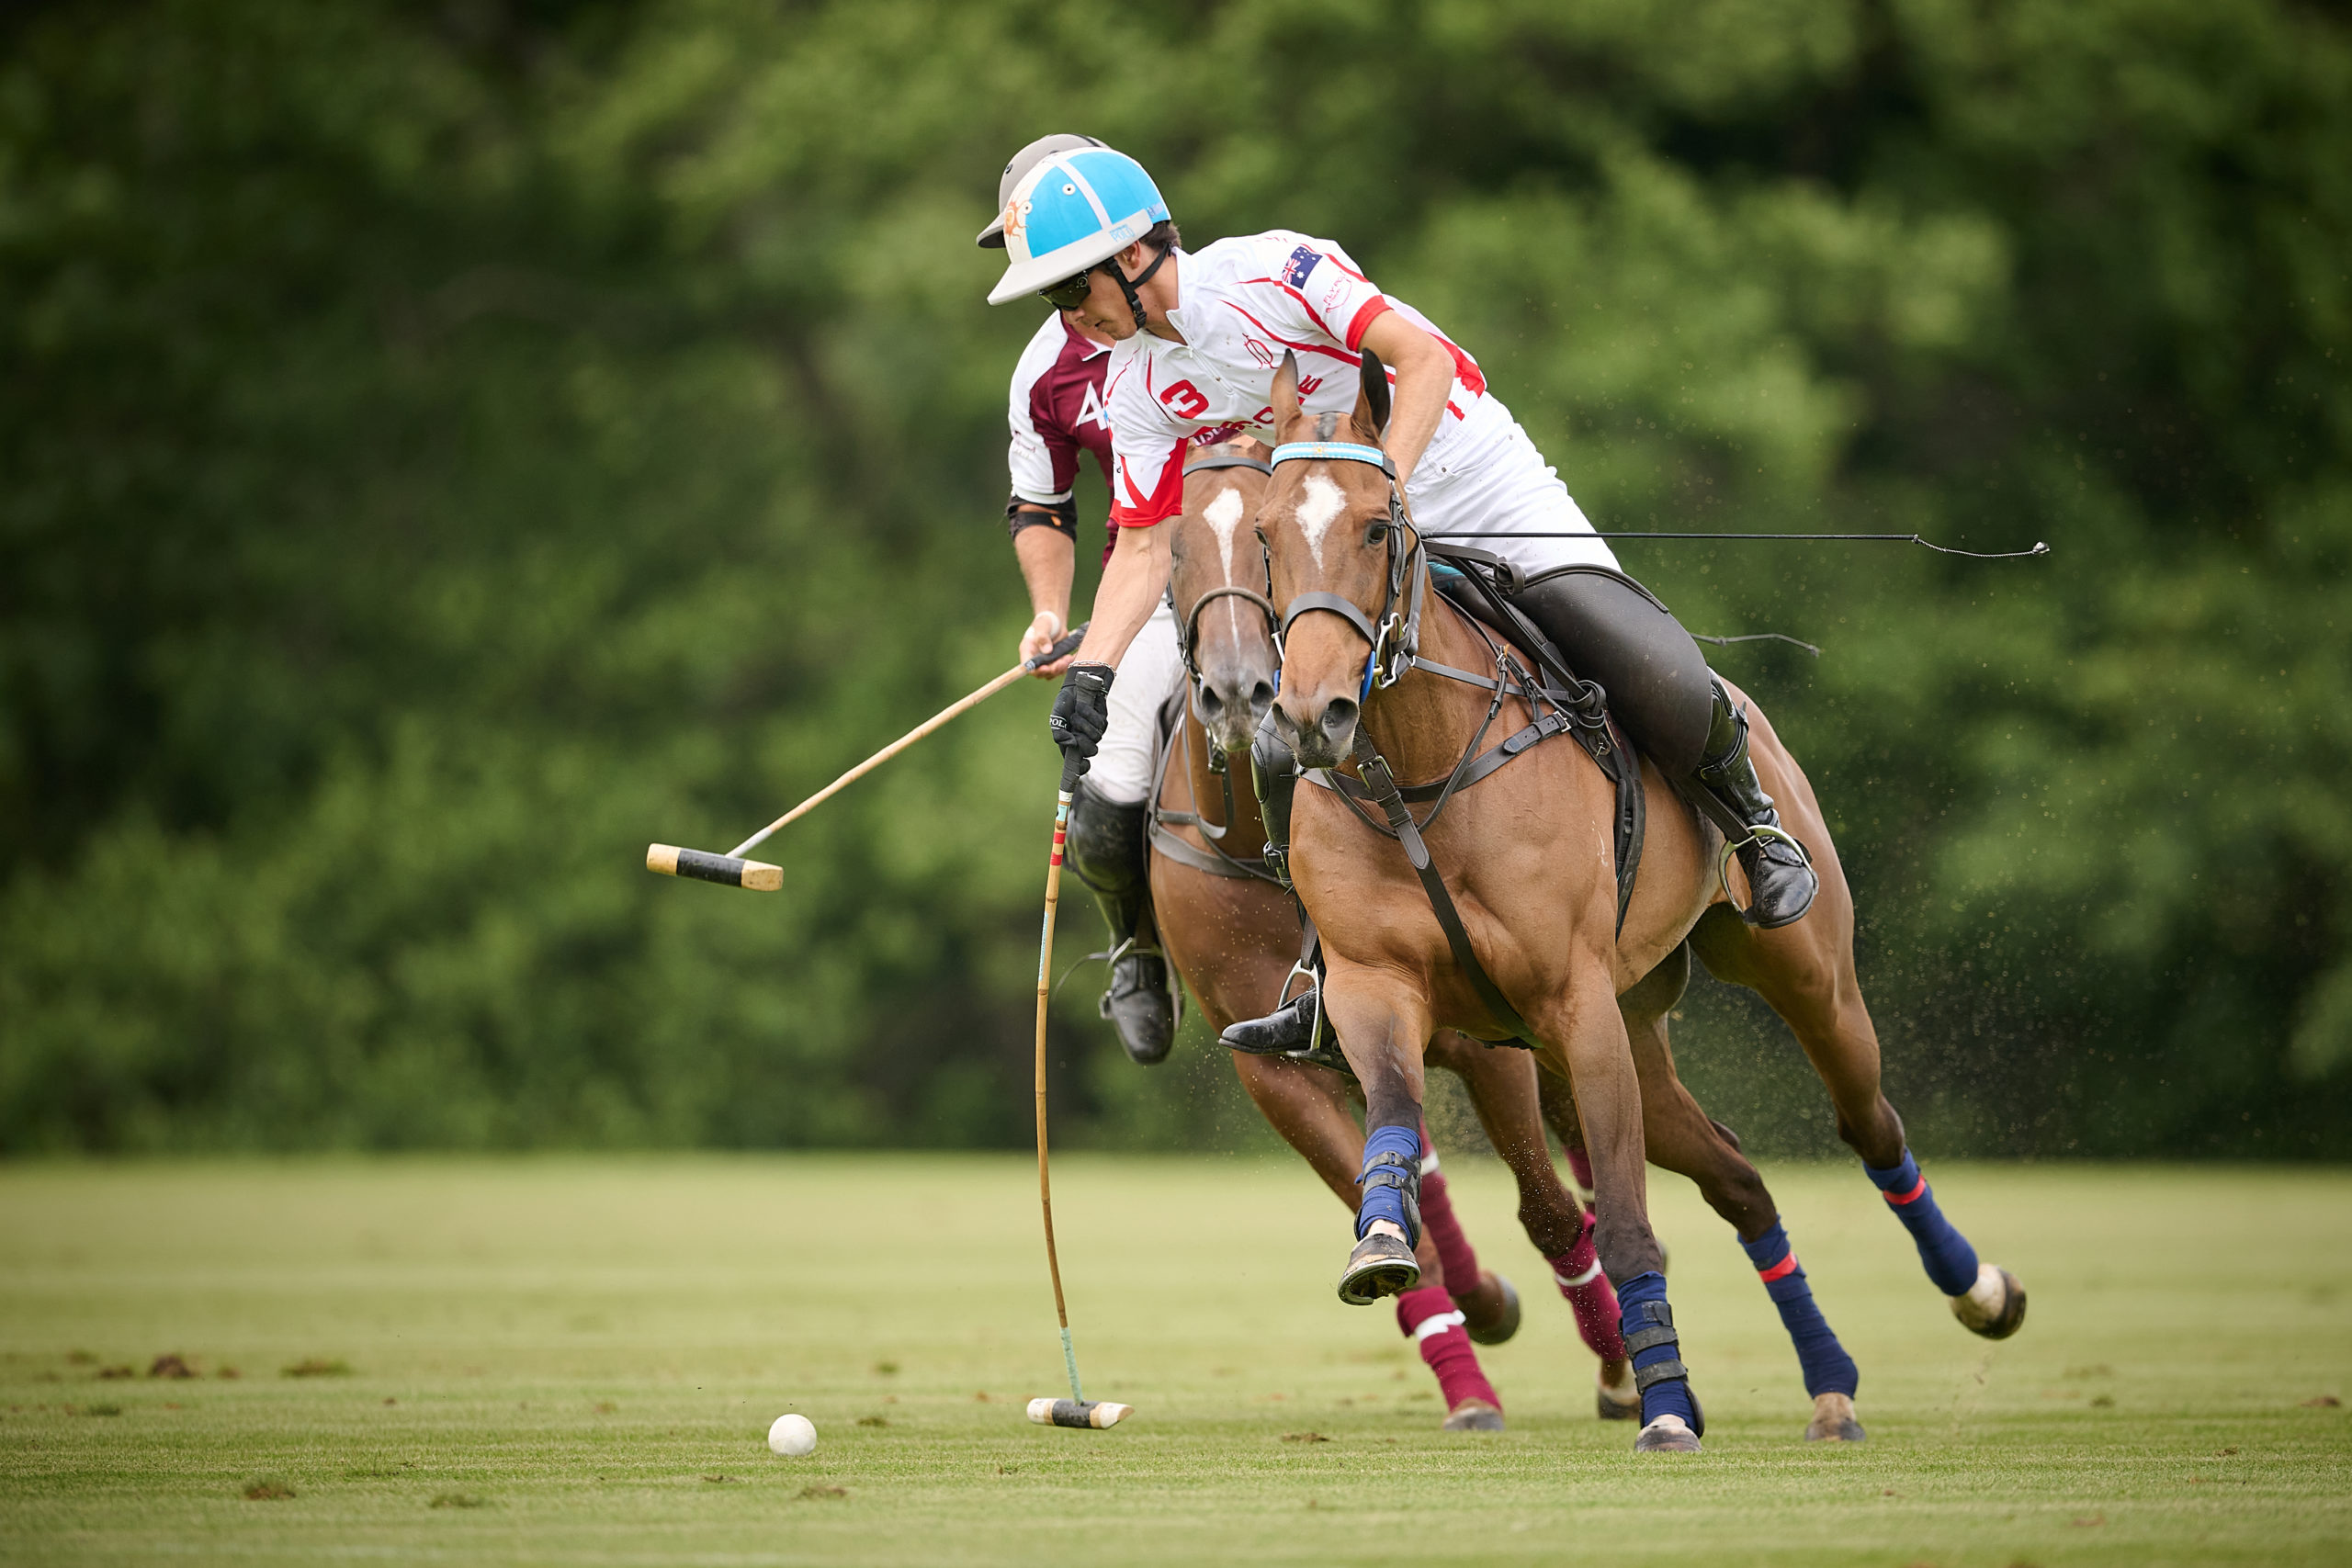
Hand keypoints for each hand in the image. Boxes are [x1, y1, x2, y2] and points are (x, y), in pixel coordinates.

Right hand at [1020, 610, 1071, 678]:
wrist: (1055, 622)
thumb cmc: (1044, 622)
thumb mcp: (1042, 627)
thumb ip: (1042, 638)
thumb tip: (1047, 651)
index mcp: (1027, 651)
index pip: (1028, 667)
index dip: (1036, 671)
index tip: (1046, 668)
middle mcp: (1036, 659)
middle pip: (1042, 673)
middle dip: (1053, 669)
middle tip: (1062, 662)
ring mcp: (1046, 662)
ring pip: (1053, 672)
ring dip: (1061, 668)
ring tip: (1068, 658)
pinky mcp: (1056, 661)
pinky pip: (1061, 668)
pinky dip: (1067, 665)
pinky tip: (1072, 657)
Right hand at [1048, 663, 1115, 780]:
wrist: (1076, 687)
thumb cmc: (1064, 704)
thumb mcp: (1056, 719)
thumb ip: (1059, 734)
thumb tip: (1071, 744)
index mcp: (1071, 745)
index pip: (1079, 763)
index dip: (1081, 768)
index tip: (1082, 765)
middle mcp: (1084, 740)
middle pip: (1091, 752)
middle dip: (1084, 742)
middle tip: (1075, 732)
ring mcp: (1094, 731)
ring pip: (1096, 737)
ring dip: (1084, 724)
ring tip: (1076, 714)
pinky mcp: (1102, 721)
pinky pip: (1100, 723)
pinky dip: (1090, 715)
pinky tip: (1083, 707)